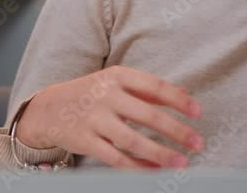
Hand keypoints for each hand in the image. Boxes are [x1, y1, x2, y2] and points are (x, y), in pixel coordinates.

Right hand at [15, 66, 204, 168]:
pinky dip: (138, 166)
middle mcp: (106, 96)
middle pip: (148, 115)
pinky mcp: (85, 141)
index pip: (155, 86)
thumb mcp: (115, 82)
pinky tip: (155, 170)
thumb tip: (185, 96)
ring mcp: (94, 119)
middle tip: (198, 143)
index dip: (179, 100)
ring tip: (181, 163)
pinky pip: (117, 158)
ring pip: (133, 141)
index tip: (198, 113)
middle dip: (176, 131)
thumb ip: (147, 89)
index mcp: (117, 76)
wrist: (48, 108)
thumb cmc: (91, 94)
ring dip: (161, 154)